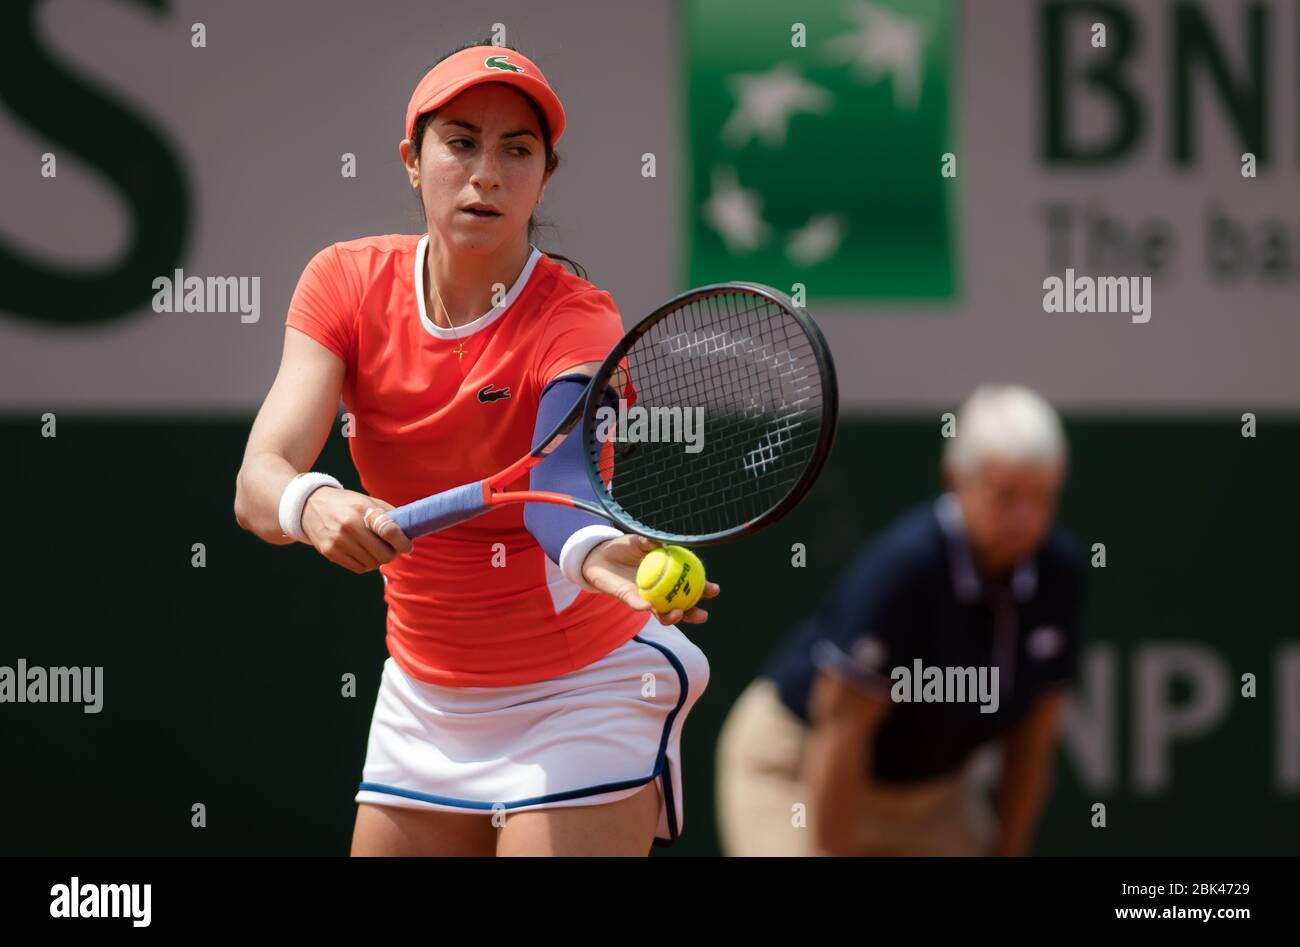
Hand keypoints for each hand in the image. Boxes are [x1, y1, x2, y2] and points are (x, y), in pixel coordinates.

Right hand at [301, 487, 412, 572]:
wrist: (311, 505)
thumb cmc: (347, 504)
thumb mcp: (368, 501)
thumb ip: (389, 515)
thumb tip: (410, 531)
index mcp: (362, 510)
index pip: (389, 530)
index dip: (403, 542)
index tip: (407, 545)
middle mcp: (349, 526)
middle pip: (383, 554)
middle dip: (392, 554)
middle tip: (393, 549)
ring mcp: (338, 541)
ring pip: (372, 564)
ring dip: (379, 560)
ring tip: (377, 550)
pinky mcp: (330, 552)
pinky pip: (358, 568)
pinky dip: (366, 564)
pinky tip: (364, 554)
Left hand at [580, 534, 719, 624]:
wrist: (600, 555)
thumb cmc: (625, 546)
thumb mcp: (639, 540)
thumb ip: (650, 541)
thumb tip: (661, 542)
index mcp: (669, 575)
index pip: (690, 585)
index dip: (703, 589)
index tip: (714, 590)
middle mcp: (660, 590)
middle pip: (681, 606)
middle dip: (694, 614)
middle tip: (703, 614)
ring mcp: (646, 597)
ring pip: (662, 613)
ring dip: (672, 617)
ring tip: (678, 614)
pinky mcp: (629, 599)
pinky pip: (637, 605)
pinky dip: (642, 606)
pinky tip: (647, 606)